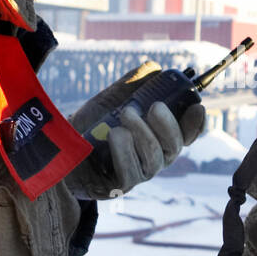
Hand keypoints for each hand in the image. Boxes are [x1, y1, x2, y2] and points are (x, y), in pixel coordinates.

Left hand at [67, 66, 205, 198]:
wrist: (59, 149)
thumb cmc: (91, 125)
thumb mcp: (112, 99)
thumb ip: (133, 84)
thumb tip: (154, 68)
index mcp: (159, 137)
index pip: (188, 135)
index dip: (197, 124)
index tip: (197, 107)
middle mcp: (155, 157)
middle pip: (175, 146)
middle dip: (168, 125)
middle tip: (154, 106)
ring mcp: (139, 173)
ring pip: (154, 158)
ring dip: (143, 133)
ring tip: (125, 114)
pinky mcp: (119, 186)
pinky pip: (130, 173)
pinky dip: (125, 152)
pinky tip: (117, 135)